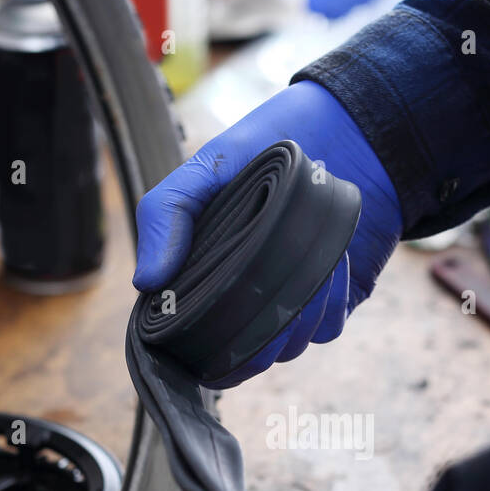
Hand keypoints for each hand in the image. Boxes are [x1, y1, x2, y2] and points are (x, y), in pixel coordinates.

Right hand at [135, 81, 401, 384]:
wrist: (345, 132)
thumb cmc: (265, 151)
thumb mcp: (204, 170)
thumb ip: (166, 214)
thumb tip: (145, 283)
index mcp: (205, 280)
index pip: (191, 342)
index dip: (194, 345)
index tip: (204, 317)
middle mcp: (247, 304)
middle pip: (241, 358)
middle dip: (249, 335)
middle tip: (260, 277)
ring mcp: (289, 306)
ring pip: (284, 348)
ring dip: (292, 311)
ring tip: (298, 250)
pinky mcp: (332, 303)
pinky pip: (326, 328)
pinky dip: (327, 302)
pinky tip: (330, 258)